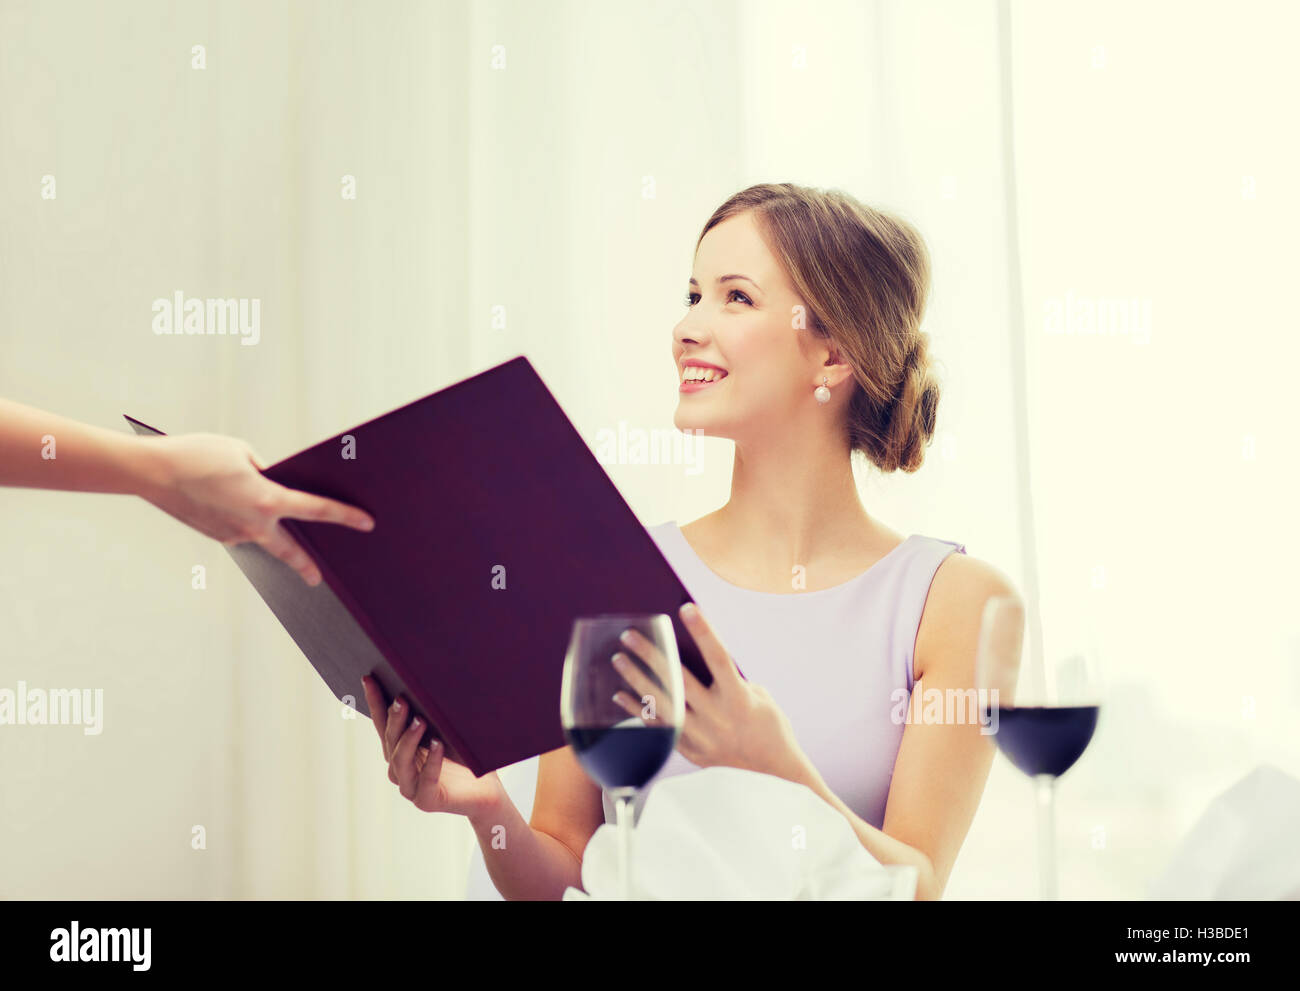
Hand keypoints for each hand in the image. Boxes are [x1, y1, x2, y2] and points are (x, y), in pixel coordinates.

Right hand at [139, 433, 374, 584]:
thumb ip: (264, 470)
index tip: (365, 523)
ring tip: (246, 504)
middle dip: (306, 566)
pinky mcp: (215, 536)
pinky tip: (226, 502)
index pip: (317, 510)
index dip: (345, 517)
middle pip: (290, 551)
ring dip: (262, 526)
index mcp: (267, 500)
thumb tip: (271, 480)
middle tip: (318, 579)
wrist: (152, 472)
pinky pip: (237, 529)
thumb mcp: (241, 451)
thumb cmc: (197, 455)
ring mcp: (233, 535)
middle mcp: (253, 524)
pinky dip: (239, 518)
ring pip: (259, 535)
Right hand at [361, 676, 502, 817]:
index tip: (368, 678)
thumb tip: (434, 681)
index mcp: (401, 750)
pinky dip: (431, 761)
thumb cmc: (466, 759)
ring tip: (420, 721)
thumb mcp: (449, 733)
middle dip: (394, 719)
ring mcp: (411, 787)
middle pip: (391, 740)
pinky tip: (437, 745)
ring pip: (401, 760)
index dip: (375, 702)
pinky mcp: (426, 800)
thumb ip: (436, 716)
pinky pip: (426, 779)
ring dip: (409, 739)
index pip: (383, 724)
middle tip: (401, 700)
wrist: (486, 793)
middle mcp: (400, 769)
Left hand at [610, 602, 813, 782]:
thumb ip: (731, 679)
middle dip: (652, 654)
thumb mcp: (760, 697)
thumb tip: (699, 661)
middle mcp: (717, 716)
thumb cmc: (769, 728)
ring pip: (661, 703)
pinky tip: (620, 695)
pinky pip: (658, 727)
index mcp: (739, 698)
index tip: (686, 609)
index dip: (703, 632)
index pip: (718, 657)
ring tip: (619, 659)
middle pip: (678, 679)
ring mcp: (701, 735)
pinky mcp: (690, 750)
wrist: (772, 776)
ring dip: (637, 679)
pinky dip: (638, 711)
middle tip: (629, 635)